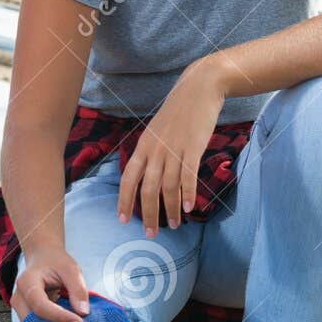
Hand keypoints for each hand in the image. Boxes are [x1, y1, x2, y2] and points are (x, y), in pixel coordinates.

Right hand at [12, 243, 89, 321]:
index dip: (59, 317)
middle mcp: (19, 297)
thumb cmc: (55, 262)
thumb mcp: (71, 269)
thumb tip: (83, 312)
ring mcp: (19, 307)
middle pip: (33, 320)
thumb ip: (78, 289)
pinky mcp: (25, 313)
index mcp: (27, 282)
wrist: (43, 257)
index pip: (41, 305)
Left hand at [118, 60, 225, 237]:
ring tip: (175, 225)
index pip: (128, 178)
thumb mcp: (157, 131)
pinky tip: (189, 208)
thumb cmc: (179, 112)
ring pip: (168, 186)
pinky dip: (188, 193)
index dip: (124, 201)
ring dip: (170, 209)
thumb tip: (151, 176)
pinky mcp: (193, 147)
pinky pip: (188, 175)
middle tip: (151, 234)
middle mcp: (155, 149)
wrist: (198, 88)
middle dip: (147, 214)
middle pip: (147, 188)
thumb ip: (153, 152)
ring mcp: (174, 148)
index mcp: (144, 146)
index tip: (123, 220)